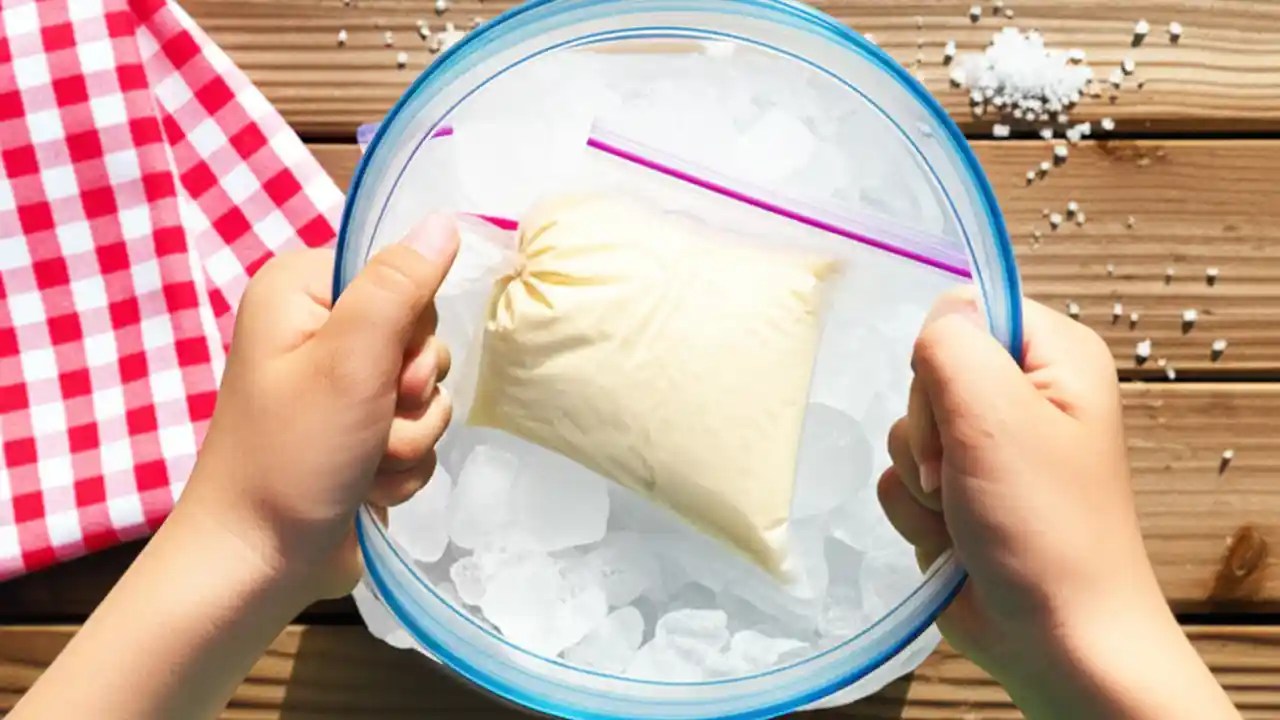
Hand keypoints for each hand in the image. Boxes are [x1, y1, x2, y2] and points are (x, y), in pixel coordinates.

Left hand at [182, 215, 458, 601]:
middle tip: (371, 421)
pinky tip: (367, 486)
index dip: (409, 328)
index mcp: (303, 292)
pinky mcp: (360, 434)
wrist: (257, 562)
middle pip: (423, 337)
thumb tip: (445, 220)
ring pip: (427, 393)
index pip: (403, 275)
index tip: (383, 367)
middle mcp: (322, 331)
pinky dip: (401, 465)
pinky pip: (418, 433)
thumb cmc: (293, 454)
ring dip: (409, 437)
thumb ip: (400, 286)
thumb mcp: (350, 361)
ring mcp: (342, 388)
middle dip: (412, 393)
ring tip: (365, 463)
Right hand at [879, 290, 1237, 718]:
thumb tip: (932, 325)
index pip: (968, 307)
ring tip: (965, 514)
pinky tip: (953, 540)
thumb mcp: (997, 414)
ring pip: (905, 430)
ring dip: (919, 479)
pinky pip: (898, 480)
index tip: (963, 403)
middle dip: (928, 429)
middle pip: (926, 372)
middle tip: (962, 473)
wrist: (1057, 641)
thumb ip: (950, 345)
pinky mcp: (956, 496)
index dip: (946, 352)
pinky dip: (915, 514)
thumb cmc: (1044, 528)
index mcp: (1056, 360)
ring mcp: (986, 451)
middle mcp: (1022, 398)